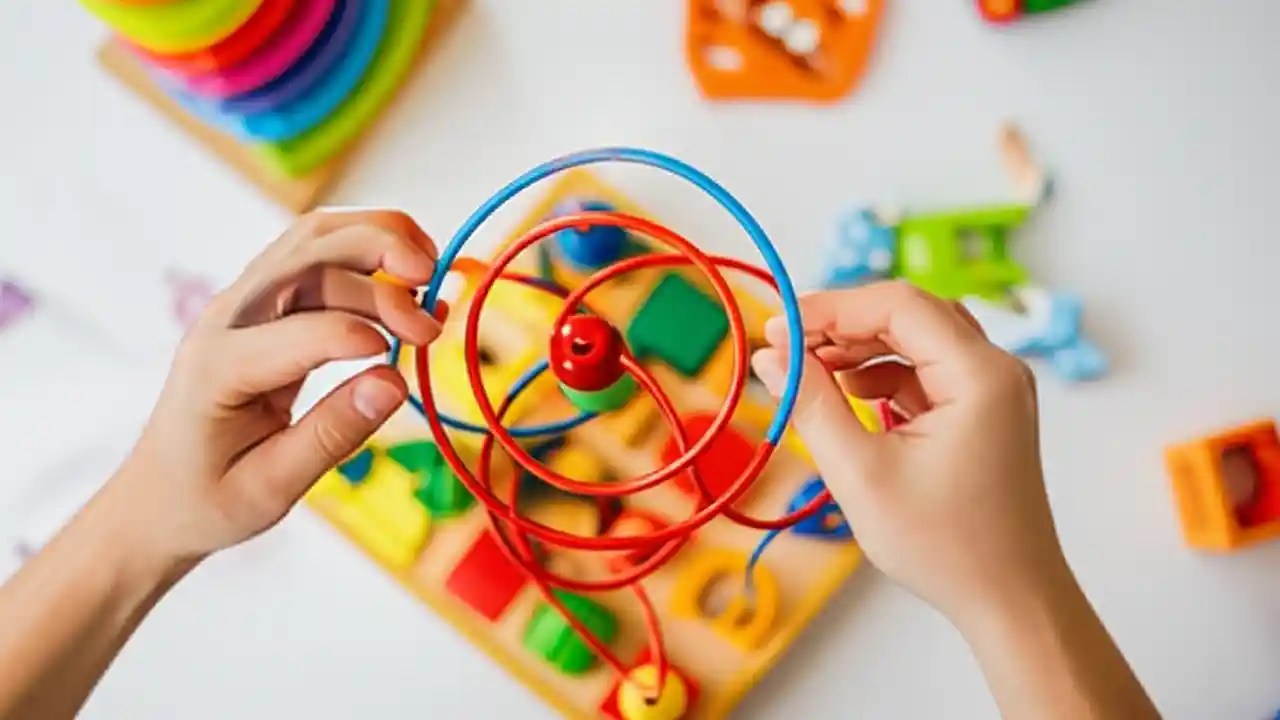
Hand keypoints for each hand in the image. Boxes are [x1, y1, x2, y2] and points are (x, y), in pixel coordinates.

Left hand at [109, 209, 441, 565]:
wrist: (158, 497)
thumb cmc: (208, 501)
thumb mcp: (270, 490)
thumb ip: (331, 435)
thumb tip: (395, 384)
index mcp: (219, 368)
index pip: (301, 330)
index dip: (361, 334)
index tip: (411, 358)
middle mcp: (226, 319)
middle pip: (309, 251)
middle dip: (381, 259)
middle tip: (434, 306)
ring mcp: (244, 304)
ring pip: (317, 240)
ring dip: (381, 244)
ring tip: (434, 276)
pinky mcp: (265, 306)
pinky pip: (319, 259)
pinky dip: (370, 259)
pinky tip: (413, 283)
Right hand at [751, 281, 1061, 622]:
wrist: (1010, 601)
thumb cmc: (947, 546)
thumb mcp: (860, 473)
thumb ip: (812, 404)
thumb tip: (770, 356)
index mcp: (979, 374)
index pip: (897, 305)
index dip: (830, 309)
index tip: (777, 329)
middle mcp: (995, 370)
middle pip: (908, 314)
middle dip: (843, 326)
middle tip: (787, 348)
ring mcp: (992, 391)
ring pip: (916, 340)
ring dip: (861, 349)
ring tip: (812, 375)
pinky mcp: (982, 412)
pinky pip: (926, 371)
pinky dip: (882, 375)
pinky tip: (850, 397)